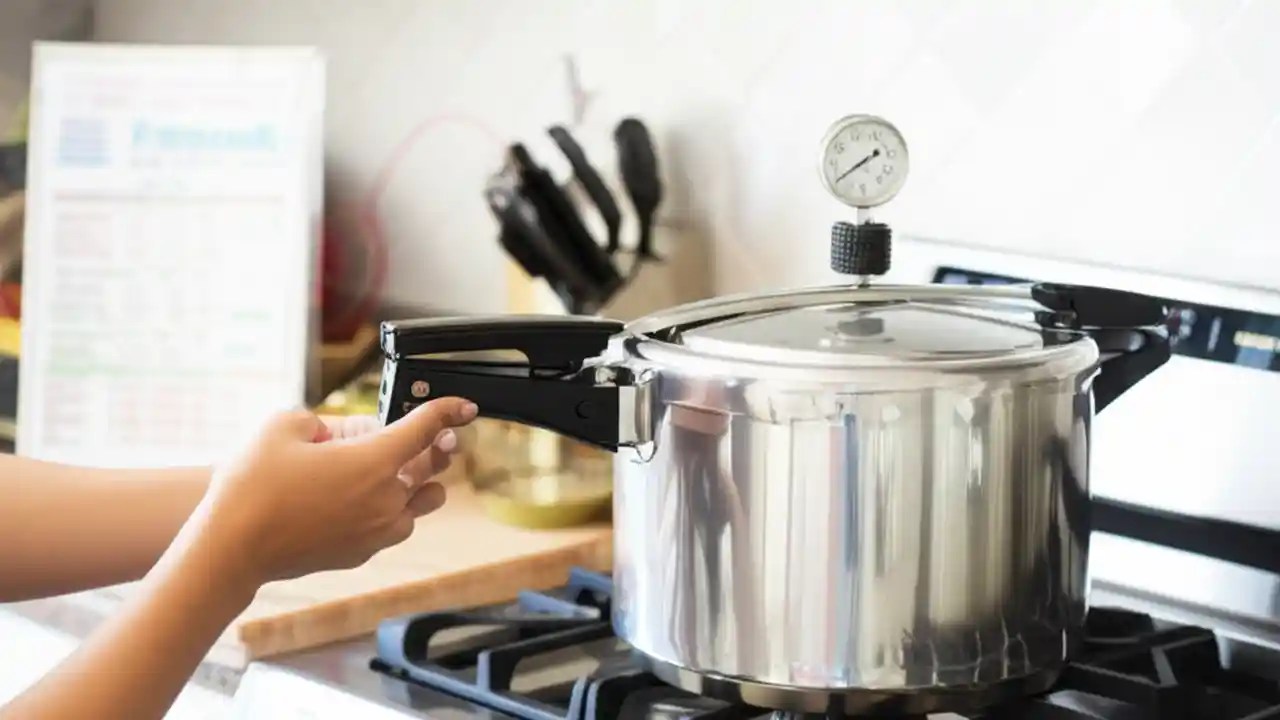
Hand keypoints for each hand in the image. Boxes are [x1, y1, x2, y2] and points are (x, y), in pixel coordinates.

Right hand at [199, 396, 478, 587]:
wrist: (232, 548)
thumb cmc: (253, 484)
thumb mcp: (282, 426)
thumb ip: (317, 420)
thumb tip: (330, 434)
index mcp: (374, 461)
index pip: (425, 429)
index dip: (448, 411)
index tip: (464, 408)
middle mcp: (386, 498)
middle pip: (432, 468)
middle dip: (434, 448)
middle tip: (428, 437)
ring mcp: (377, 531)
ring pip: (422, 504)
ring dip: (417, 484)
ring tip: (396, 471)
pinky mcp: (361, 553)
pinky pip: (395, 527)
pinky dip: (392, 510)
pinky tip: (365, 500)